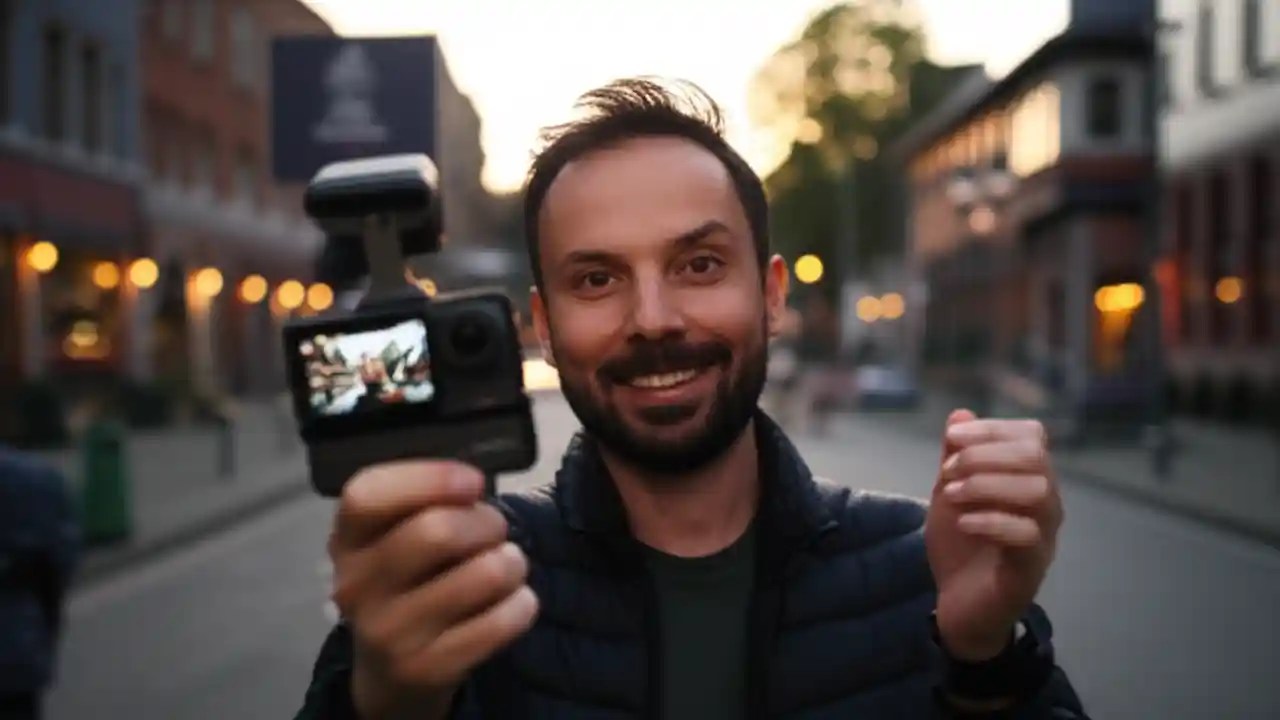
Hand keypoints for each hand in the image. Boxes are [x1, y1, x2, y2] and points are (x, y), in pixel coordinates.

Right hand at [328, 461, 538, 719]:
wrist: (390, 673)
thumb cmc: (407, 581)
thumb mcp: (394, 538)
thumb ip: (422, 503)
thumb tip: (472, 485)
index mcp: (347, 540)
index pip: (367, 495)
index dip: (429, 478)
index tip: (474, 482)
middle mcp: (356, 586)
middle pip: (436, 532)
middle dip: (486, 522)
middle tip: (494, 531)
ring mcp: (388, 634)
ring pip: (482, 575)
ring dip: (512, 562)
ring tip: (507, 566)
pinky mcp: (427, 669)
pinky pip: (500, 622)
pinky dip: (522, 604)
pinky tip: (513, 601)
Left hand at [925, 410, 1062, 660]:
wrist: (959, 607)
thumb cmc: (961, 546)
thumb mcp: (949, 493)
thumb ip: (955, 457)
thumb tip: (960, 414)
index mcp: (1028, 480)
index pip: (1031, 435)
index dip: (992, 429)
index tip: (952, 438)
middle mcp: (1046, 504)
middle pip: (1036, 458)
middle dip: (985, 455)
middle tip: (947, 471)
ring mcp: (1044, 537)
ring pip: (1037, 492)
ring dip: (986, 485)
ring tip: (951, 495)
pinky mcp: (1031, 569)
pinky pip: (1027, 535)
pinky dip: (991, 521)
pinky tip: (963, 523)